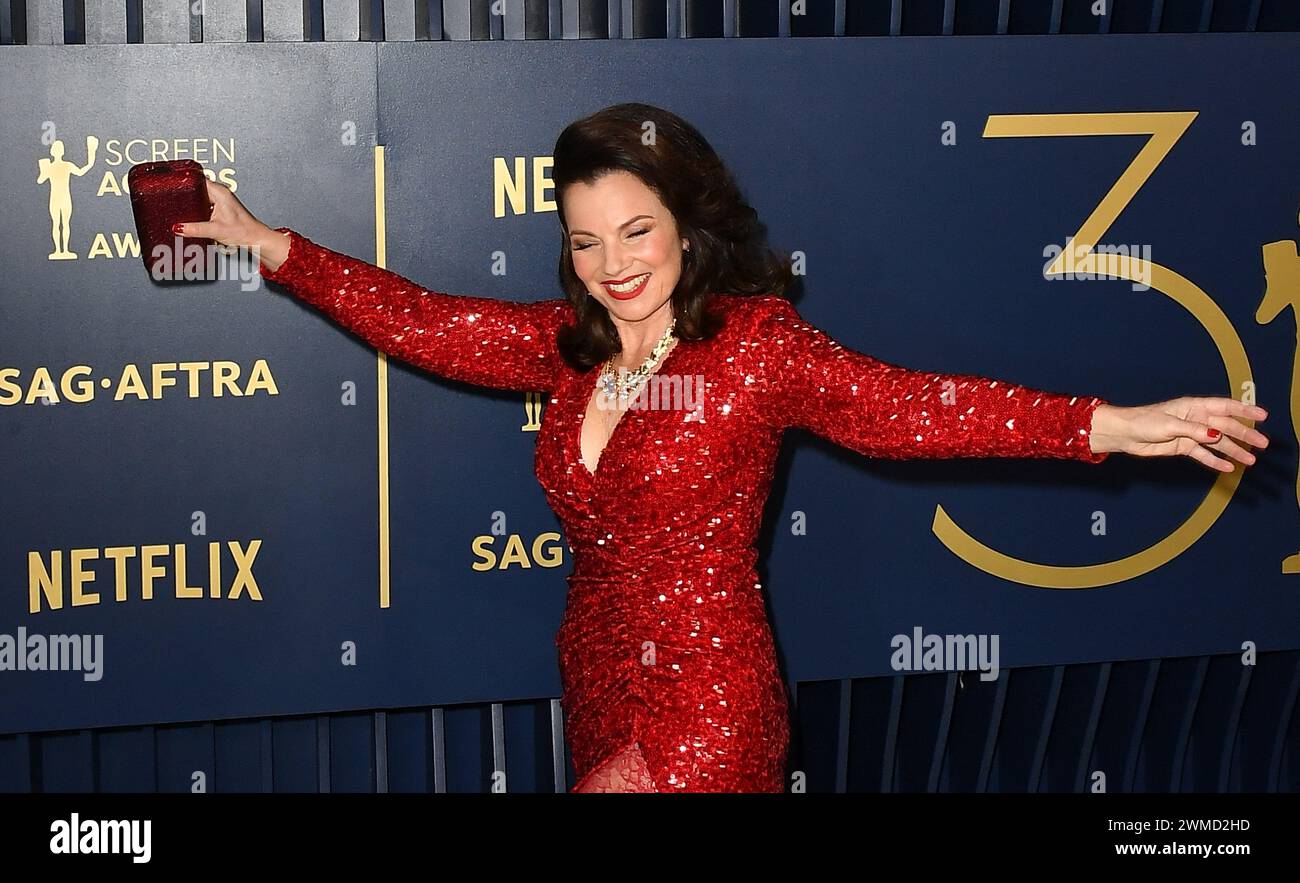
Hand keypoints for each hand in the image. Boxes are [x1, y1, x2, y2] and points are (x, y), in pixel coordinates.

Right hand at [173, 178, 289, 271]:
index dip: (182, 181)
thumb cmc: (243, 232)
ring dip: (191, 203)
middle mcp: (220, 192)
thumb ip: (194, 229)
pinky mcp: (220, 207)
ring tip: (182, 210)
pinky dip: (197, 209)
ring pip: (199, 196)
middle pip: (195, 187)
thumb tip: (178, 228)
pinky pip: (203, 203)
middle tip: (173, 201)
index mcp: (219, 192)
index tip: (172, 186)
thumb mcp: (214, 230)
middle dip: (184, 194)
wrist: (255, 239)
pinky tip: (193, 217)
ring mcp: (220, 199)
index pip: (195, 179)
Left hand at [1089, 398, 1268, 472]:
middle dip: (1245, 434)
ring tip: (1250, 461)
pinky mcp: (1183, 447)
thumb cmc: (1144, 421)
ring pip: (1217, 443)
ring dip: (1233, 451)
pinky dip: (1214, 461)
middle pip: (1225, 426)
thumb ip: (1193, 430)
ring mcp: (1190, 434)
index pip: (1225, 406)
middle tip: (1263, 443)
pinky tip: (1227, 468)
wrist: (1125, 434)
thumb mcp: (1170, 425)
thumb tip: (1216, 435)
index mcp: (1194, 406)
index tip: (1262, 416)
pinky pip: (1203, 454)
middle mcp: (1195, 419)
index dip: (1245, 410)